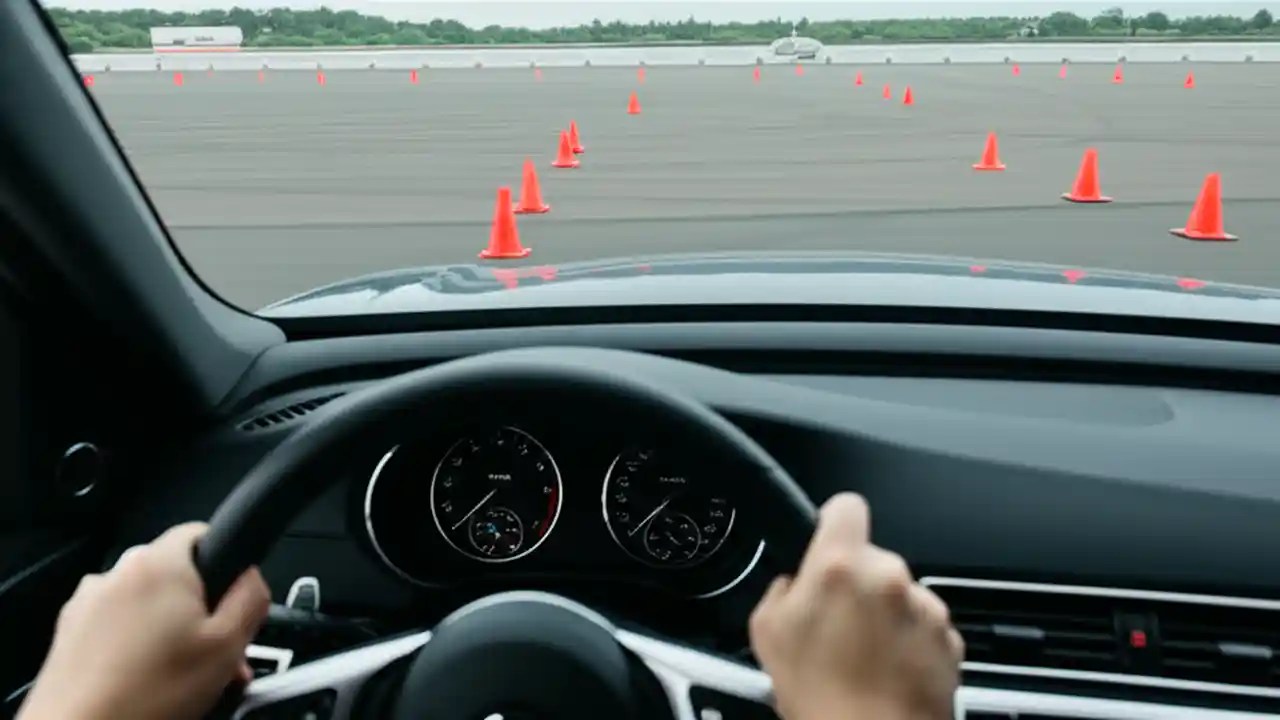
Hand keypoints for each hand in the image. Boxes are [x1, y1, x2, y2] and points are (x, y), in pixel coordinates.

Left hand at [18, 523, 270, 719]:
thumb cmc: (146, 696)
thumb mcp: (228, 645)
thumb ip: (252, 597)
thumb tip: (253, 577)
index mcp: (158, 565)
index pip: (202, 532)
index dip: (227, 564)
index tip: (234, 600)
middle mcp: (117, 574)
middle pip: (176, 575)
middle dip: (202, 609)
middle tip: (218, 652)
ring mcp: (88, 604)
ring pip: (147, 604)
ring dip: (171, 630)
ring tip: (185, 675)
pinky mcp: (70, 634)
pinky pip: (118, 626)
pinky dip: (138, 646)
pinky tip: (151, 681)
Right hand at [749, 493, 962, 719]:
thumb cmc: (821, 698)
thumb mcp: (766, 633)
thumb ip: (782, 591)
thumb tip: (795, 585)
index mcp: (841, 566)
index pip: (846, 505)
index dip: (833, 523)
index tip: (828, 542)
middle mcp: (890, 578)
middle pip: (872, 558)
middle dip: (856, 583)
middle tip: (835, 624)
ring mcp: (925, 609)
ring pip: (900, 593)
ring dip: (884, 614)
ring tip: (862, 656)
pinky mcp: (949, 640)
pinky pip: (924, 626)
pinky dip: (909, 641)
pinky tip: (887, 671)